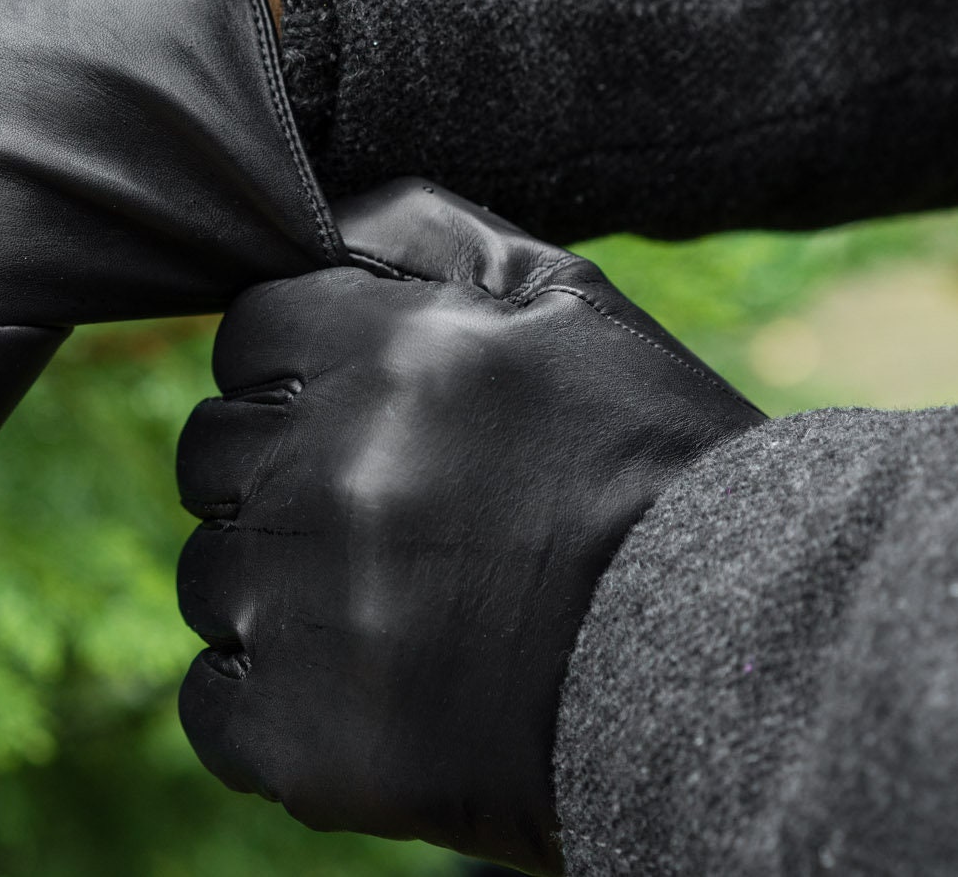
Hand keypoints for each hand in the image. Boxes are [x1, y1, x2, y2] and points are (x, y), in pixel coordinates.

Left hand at [175, 179, 762, 872]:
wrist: (745, 666)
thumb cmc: (655, 470)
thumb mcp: (568, 302)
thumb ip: (423, 235)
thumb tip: (316, 222)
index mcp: (384, 353)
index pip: (247, 337)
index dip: (293, 378)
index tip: (351, 423)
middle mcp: (328, 469)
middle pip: (215, 457)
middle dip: (281, 479)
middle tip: (385, 524)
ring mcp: (303, 607)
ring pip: (212, 578)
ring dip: (277, 592)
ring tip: (395, 614)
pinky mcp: (300, 735)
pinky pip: (216, 703)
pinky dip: (268, 704)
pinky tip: (363, 695)